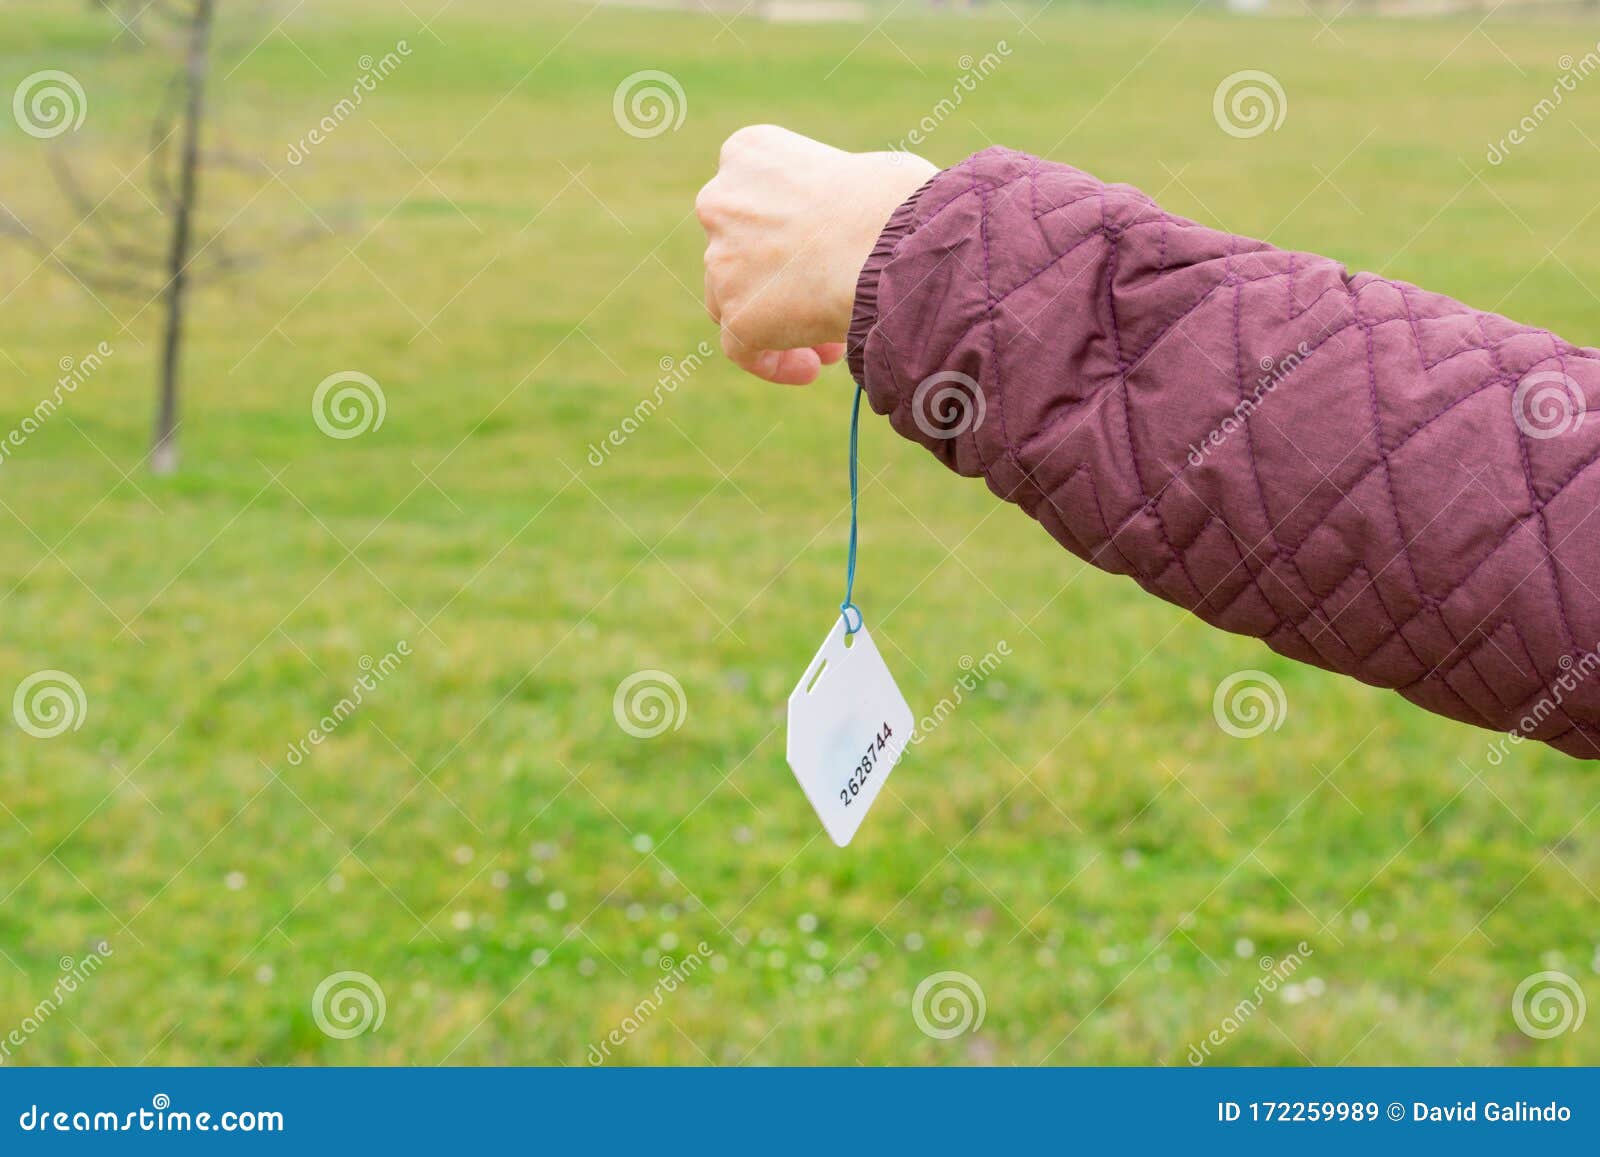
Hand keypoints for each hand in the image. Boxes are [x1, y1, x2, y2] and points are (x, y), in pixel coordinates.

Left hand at [695, 125, 936, 384]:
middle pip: (738, 250)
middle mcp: (721, 200)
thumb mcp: (855, 173)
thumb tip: (846, 238)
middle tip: (826, 302)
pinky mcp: (736, 313)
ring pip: (734, 299)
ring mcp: (721, 259)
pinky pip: (741, 347)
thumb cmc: (896, 199)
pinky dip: (771, 360)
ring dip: (778, 320)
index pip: (754, 197)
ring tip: (831, 345)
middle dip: (782, 279)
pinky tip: (809, 370)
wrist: (889, 238)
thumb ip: (830, 200)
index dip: (788, 233)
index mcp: (749, 152)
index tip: (824, 255)